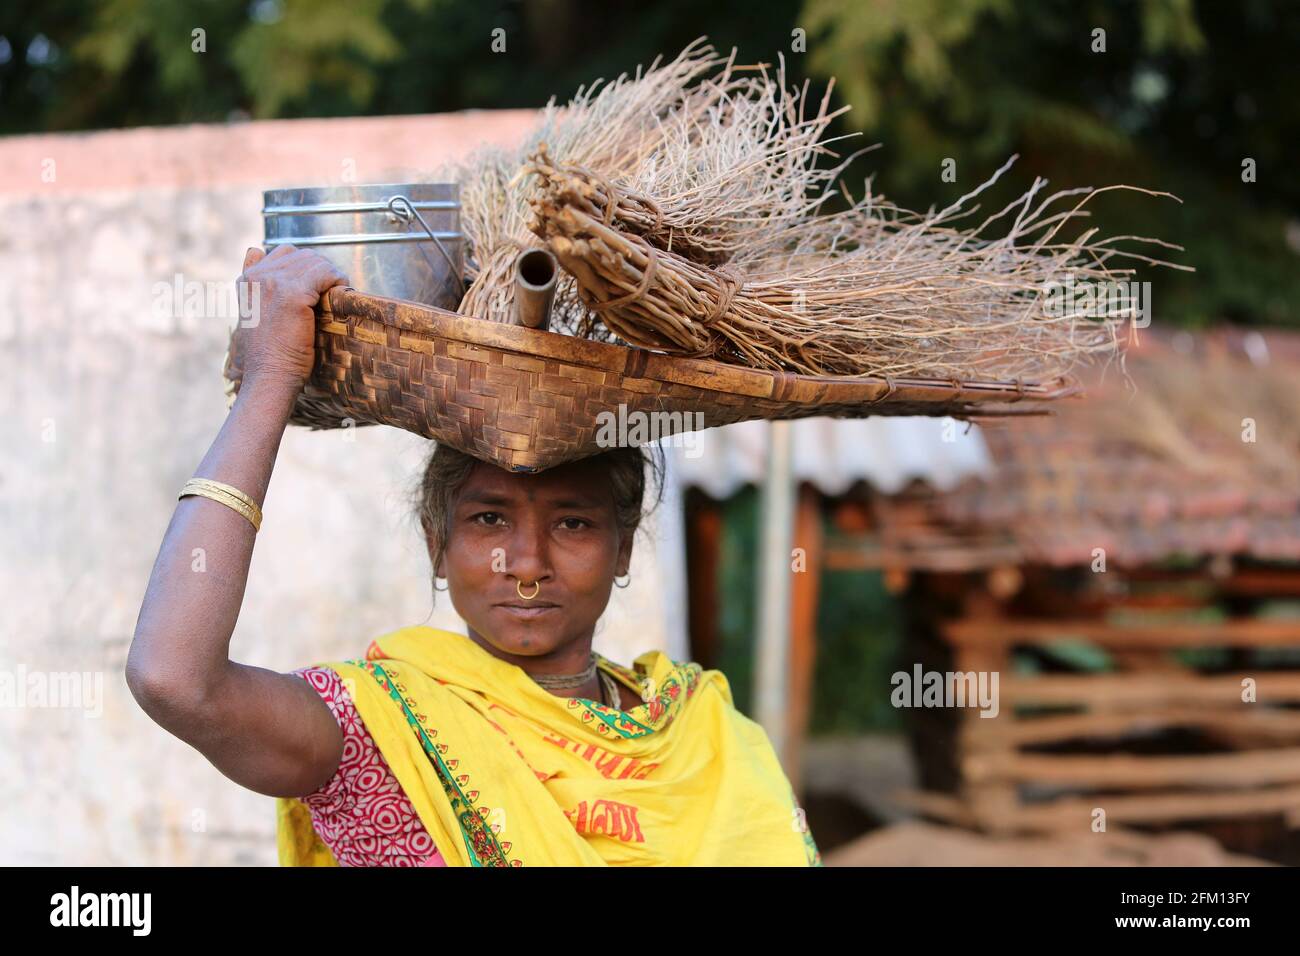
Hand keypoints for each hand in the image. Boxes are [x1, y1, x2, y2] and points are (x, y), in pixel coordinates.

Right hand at [234, 245, 348, 389]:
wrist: (270, 375)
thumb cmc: (269, 352)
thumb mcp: (255, 312)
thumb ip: (256, 283)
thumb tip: (254, 250)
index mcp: (247, 279)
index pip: (284, 253)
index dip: (307, 267)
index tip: (318, 287)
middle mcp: (257, 276)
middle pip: (302, 255)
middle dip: (322, 270)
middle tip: (333, 290)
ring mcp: (274, 282)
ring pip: (315, 262)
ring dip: (332, 276)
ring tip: (337, 293)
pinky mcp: (292, 293)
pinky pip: (325, 273)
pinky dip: (337, 281)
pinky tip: (339, 295)